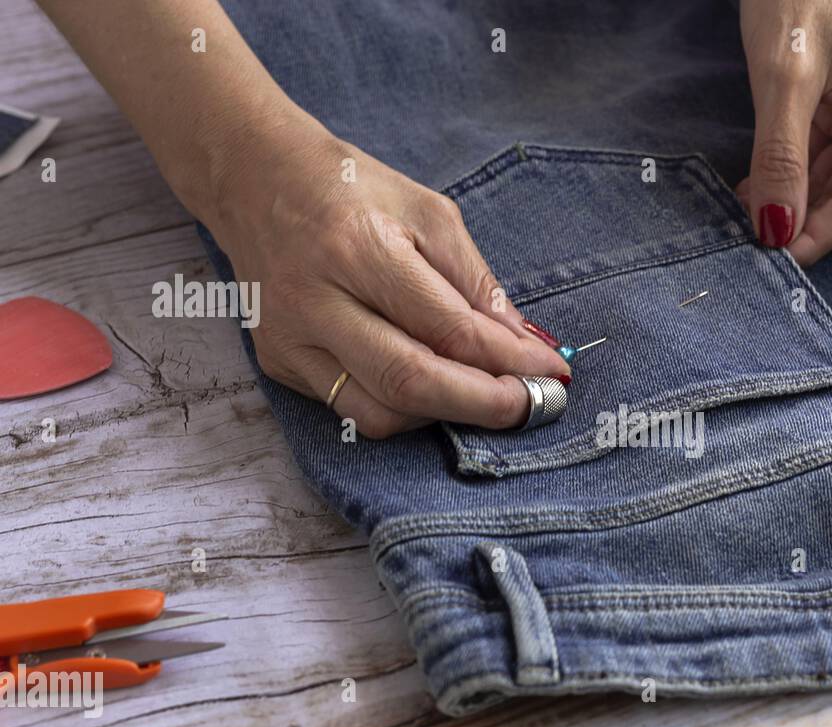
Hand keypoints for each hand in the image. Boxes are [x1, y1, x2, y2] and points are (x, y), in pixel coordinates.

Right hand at [206, 113, 569, 437]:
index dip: (508, 361)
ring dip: (443, 416)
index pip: (447, 329)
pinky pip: (350, 408)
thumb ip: (476, 284)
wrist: (253, 178)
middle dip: (483, 404)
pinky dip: (403, 409)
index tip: (552, 372)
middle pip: (410, 383)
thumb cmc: (350, 189)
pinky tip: (433, 386)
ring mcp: (289, 338)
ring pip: (378, 413)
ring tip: (483, 394)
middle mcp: (313, 301)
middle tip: (531, 404)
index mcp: (356, 250)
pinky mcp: (279, 362)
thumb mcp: (428, 213)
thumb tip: (523, 346)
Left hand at [736, 0, 831, 264]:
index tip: (775, 259)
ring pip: (831, 183)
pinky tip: (754, 187)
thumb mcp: (784, 78)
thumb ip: (781, 158)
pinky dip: (787, 176)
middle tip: (749, 240)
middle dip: (800, 217)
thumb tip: (775, 230)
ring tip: (744, 210)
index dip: (818, 232)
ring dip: (789, 200)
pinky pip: (819, 159)